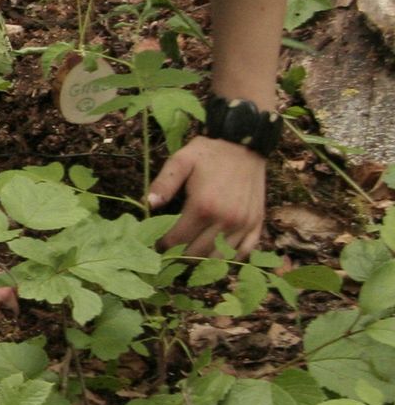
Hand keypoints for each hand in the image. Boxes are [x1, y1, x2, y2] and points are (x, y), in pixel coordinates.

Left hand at [149, 137, 266, 255]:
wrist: (243, 144)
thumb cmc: (208, 153)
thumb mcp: (180, 161)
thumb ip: (163, 184)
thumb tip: (149, 204)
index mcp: (202, 207)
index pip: (177, 241)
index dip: (163, 246)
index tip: (157, 245)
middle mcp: (225, 220)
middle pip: (197, 254)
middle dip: (180, 256)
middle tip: (172, 252)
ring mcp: (244, 224)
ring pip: (219, 258)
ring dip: (203, 260)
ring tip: (191, 252)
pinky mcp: (257, 223)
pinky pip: (244, 251)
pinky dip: (230, 257)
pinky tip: (216, 252)